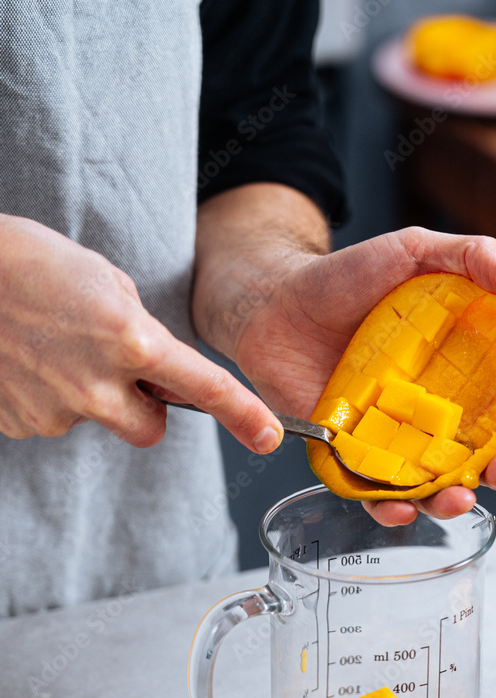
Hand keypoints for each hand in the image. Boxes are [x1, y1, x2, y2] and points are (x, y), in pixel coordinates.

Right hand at [0, 215, 281, 450]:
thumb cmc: (28, 260)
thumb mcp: (104, 277)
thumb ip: (140, 325)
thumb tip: (153, 360)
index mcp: (130, 339)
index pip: (204, 388)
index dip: (243, 415)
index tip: (270, 437)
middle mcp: (97, 385)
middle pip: (151, 430)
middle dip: (146, 409)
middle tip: (119, 371)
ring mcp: (56, 410)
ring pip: (96, 420)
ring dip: (89, 394)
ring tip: (52, 346)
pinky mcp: (21, 423)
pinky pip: (54, 418)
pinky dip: (49, 395)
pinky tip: (28, 360)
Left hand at [224, 223, 495, 524]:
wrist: (274, 299)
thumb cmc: (344, 275)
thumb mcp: (414, 251)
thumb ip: (470, 255)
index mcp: (456, 369)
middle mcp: (428, 410)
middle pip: (479, 454)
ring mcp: (389, 436)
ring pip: (433, 483)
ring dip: (453, 500)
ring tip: (459, 498)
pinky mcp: (347, 455)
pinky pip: (373, 493)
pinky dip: (389, 509)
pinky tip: (400, 509)